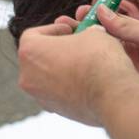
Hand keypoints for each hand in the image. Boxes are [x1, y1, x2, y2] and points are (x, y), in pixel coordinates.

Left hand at [16, 22, 133, 125]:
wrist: (111, 95)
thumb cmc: (98, 60)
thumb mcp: (93, 33)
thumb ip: (83, 32)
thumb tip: (90, 34)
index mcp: (29, 51)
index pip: (34, 35)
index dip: (53, 29)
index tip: (69, 30)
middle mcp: (27, 76)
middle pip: (39, 57)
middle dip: (58, 49)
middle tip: (77, 45)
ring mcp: (39, 95)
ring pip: (47, 76)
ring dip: (63, 68)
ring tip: (85, 62)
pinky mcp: (54, 109)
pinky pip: (57, 92)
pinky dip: (68, 85)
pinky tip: (87, 80)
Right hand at [69, 4, 138, 83]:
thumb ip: (128, 26)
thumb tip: (103, 12)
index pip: (110, 25)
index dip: (94, 18)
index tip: (79, 13)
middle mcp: (130, 54)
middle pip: (100, 41)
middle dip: (81, 32)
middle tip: (64, 25)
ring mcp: (126, 70)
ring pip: (98, 58)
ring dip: (82, 49)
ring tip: (66, 39)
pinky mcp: (124, 86)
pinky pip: (103, 77)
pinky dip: (90, 71)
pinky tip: (77, 65)